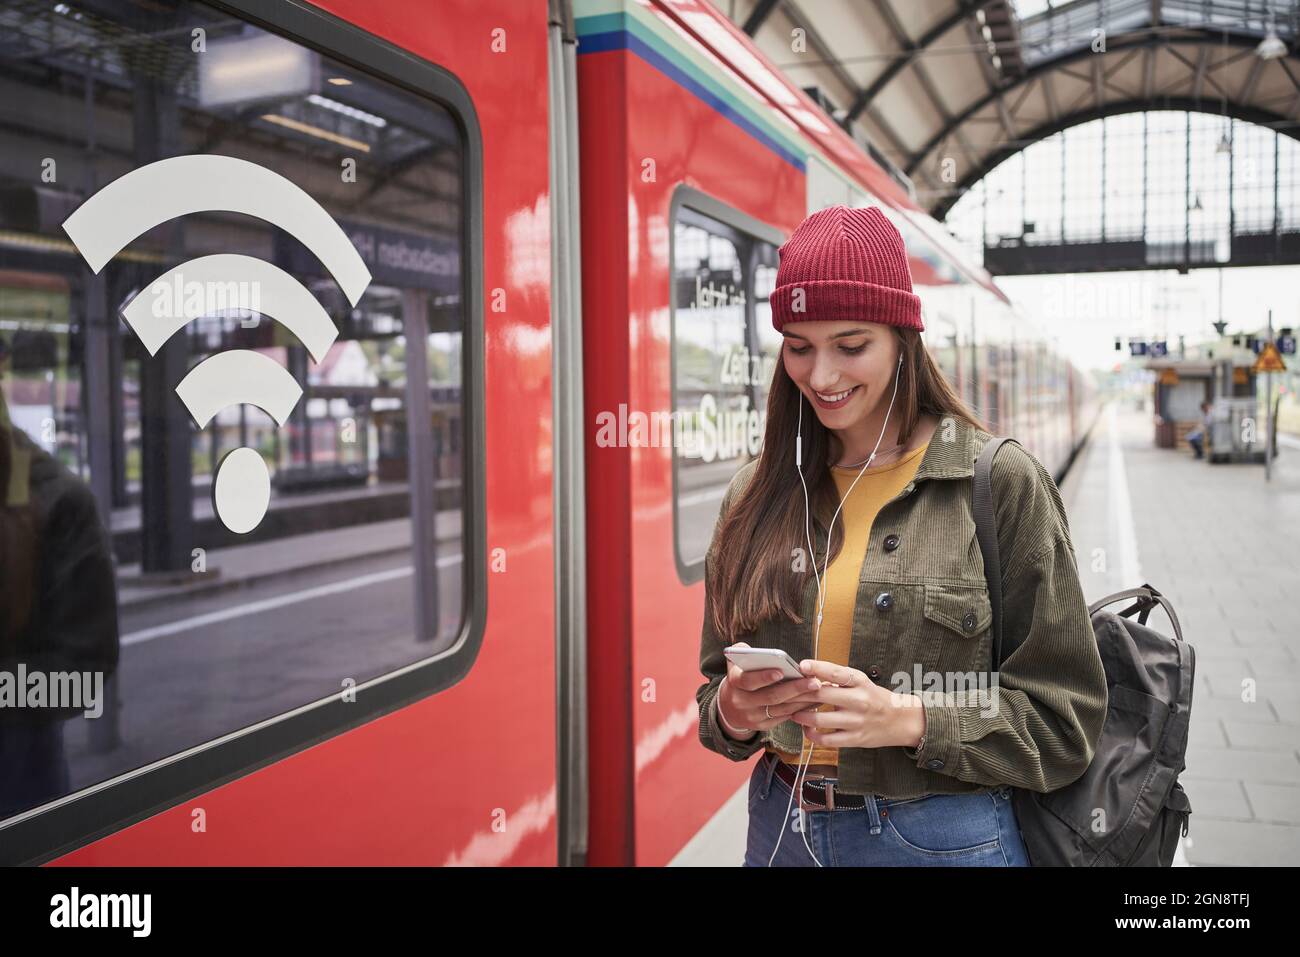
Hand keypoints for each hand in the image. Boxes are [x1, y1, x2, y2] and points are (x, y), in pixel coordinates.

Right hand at [717, 642, 823, 737]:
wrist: (729, 707)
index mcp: (734, 682)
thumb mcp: (735, 662)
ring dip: (802, 699)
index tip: (781, 671)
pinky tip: (813, 700)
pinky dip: (800, 708)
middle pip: (771, 696)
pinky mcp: (762, 726)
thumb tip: (764, 652)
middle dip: (795, 688)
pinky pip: (784, 717)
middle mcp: (741, 701)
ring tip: (819, 689)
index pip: (748, 680)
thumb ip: (744, 651)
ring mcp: (752, 716)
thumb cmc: (740, 676)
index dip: (764, 677)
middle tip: (814, 681)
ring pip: (781, 708)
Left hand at [786, 659, 925, 749]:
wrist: (900, 721)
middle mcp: (859, 701)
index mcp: (860, 682)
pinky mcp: (855, 739)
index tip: (801, 665)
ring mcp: (857, 721)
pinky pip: (827, 739)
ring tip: (793, 712)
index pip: (836, 673)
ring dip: (801, 716)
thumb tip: (808, 673)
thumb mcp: (860, 682)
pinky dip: (812, 735)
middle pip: (822, 696)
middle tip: (786, 693)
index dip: (817, 668)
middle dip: (800, 694)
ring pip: (820, 719)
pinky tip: (806, 730)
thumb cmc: (874, 698)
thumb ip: (838, 679)